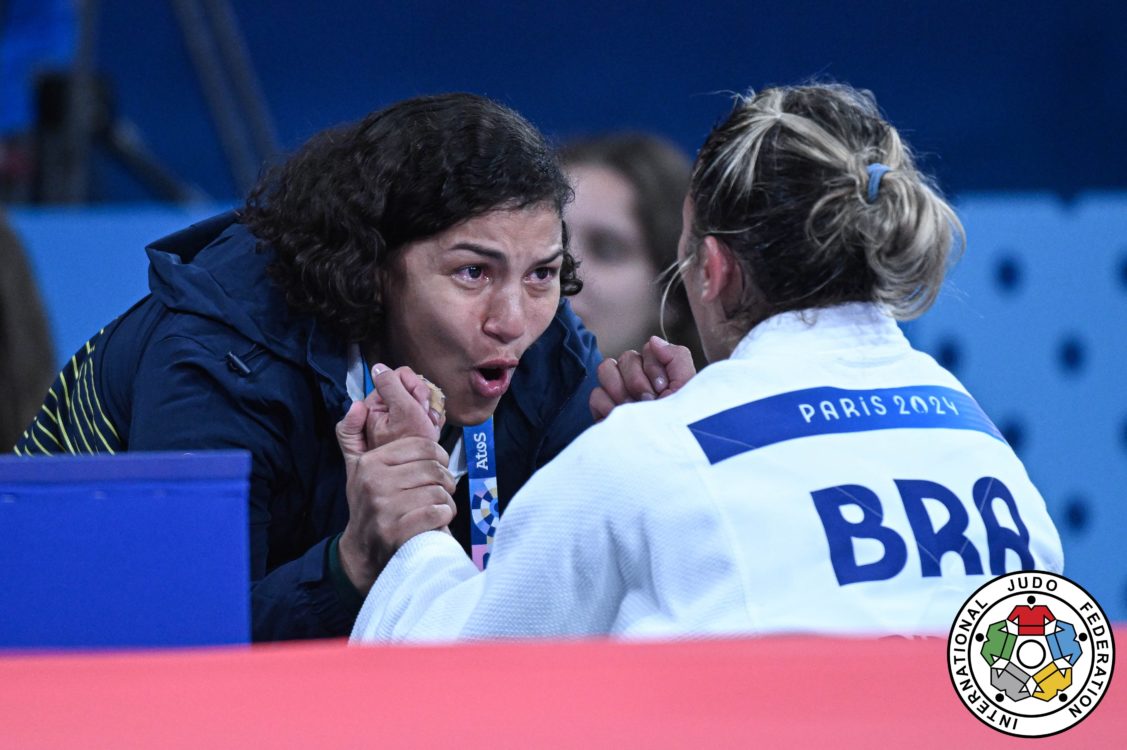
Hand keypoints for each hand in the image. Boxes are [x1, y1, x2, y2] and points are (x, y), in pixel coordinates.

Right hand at [337, 437, 456, 593]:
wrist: (362, 551)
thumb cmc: (367, 505)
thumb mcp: (355, 469)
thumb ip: (352, 435)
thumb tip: (356, 405)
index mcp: (371, 462)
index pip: (423, 445)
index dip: (440, 456)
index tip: (439, 467)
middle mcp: (375, 482)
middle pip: (434, 469)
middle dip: (445, 481)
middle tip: (442, 490)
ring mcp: (385, 507)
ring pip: (438, 491)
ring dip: (446, 501)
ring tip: (439, 505)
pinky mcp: (396, 531)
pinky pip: (436, 513)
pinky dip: (444, 516)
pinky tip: (437, 519)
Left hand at [363, 363, 443, 449]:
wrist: (419, 476)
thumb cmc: (410, 445)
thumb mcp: (402, 411)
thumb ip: (389, 386)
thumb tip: (378, 368)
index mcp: (375, 404)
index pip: (399, 376)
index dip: (414, 386)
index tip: (420, 404)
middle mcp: (382, 411)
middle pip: (410, 387)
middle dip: (423, 400)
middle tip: (426, 417)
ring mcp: (395, 421)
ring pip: (418, 400)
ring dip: (429, 410)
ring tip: (430, 426)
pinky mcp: (406, 430)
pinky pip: (422, 413)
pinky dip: (430, 419)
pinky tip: (432, 429)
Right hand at [589, 336, 695, 421]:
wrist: (667, 457)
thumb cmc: (682, 425)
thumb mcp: (689, 387)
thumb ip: (676, 357)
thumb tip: (653, 341)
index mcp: (662, 375)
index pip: (646, 350)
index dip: (653, 366)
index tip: (664, 389)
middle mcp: (640, 383)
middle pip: (625, 357)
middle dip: (637, 380)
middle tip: (649, 402)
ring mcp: (620, 397)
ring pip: (605, 369)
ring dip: (620, 389)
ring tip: (634, 409)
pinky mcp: (604, 414)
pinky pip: (596, 395)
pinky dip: (608, 406)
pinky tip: (621, 419)